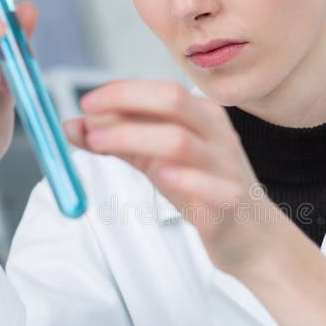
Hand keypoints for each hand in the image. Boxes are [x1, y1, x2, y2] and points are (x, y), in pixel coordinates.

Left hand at [63, 79, 275, 273]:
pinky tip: (162, 175)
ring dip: (134, 137)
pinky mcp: (229, 202)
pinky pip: (210, 187)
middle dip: (125, 103)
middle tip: (89, 119)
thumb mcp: (160, 160)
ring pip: (181, 141)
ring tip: (99, 144)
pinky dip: (183, 179)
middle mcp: (217, 134)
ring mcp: (225, 168)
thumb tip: (74, 126)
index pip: (161, 90)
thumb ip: (121, 141)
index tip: (87, 104)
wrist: (251, 234)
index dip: (120, 93)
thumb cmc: (204, 190)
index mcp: (203, 116)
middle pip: (173, 101)